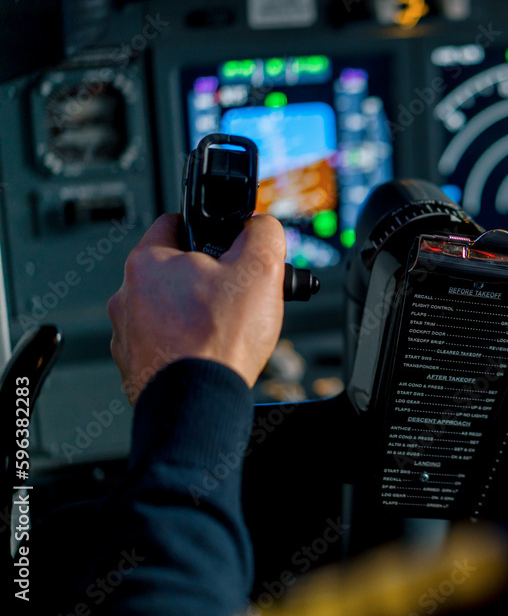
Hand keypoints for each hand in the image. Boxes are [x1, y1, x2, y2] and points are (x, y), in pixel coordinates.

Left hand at [108, 213, 285, 404]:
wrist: (199, 402)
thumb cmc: (220, 340)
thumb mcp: (261, 269)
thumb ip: (263, 234)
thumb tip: (262, 226)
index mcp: (148, 262)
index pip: (174, 223)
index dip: (205, 228)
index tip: (224, 244)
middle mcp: (127, 294)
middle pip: (172, 270)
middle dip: (204, 279)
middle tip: (234, 294)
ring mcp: (126, 333)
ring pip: (166, 309)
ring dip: (191, 313)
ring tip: (223, 328)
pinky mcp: (133, 364)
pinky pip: (161, 343)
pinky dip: (182, 345)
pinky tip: (207, 352)